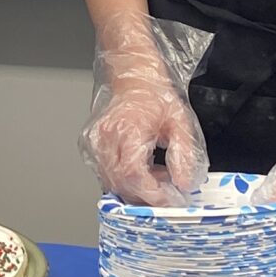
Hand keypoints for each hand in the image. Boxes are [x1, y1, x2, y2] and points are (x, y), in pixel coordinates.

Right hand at [81, 15, 208, 204]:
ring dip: (135, 188)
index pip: (134, 174)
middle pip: (121, 183)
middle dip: (146, 195)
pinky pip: (105, 174)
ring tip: (156, 174)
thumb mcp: (180, 122)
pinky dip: (124, 180)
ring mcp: (94, 142)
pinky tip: (142, 170)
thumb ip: (184, 154)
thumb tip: (184, 183)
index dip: (152, 193)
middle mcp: (106, 137)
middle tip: (167, 189)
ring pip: (111, 182)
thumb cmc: (155, 95)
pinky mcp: (90, 146)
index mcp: (128, 129)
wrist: (134, 77)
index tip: (170, 199)